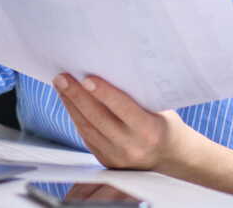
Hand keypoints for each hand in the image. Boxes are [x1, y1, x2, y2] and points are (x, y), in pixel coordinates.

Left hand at [52, 73, 192, 170]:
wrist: (170, 157)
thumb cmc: (165, 125)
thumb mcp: (160, 108)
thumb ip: (136, 96)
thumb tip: (108, 70)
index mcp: (150, 130)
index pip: (123, 108)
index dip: (103, 93)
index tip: (86, 78)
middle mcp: (132, 146)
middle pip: (98, 118)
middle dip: (77, 96)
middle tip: (62, 78)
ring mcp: (118, 157)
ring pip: (88, 128)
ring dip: (71, 105)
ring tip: (61, 86)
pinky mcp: (107, 161)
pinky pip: (87, 137)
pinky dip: (76, 118)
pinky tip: (69, 103)